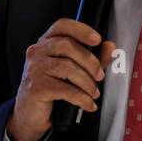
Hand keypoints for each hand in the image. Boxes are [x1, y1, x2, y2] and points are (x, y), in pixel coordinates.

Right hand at [6, 18, 115, 140]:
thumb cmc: (52, 89)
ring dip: (87, 82)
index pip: (62, 26)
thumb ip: (92, 58)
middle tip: (100, 76)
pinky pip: (65, 89)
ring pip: (67, 68)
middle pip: (68, 46)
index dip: (81, 29)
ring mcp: (34, 69)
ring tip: (94, 93)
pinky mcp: (35, 87)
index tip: (97, 39)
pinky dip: (82, 98)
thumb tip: (110, 46)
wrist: (31, 114)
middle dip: (90, 61)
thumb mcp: (74, 71)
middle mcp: (37, 52)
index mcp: (46, 43)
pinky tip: (88, 104)